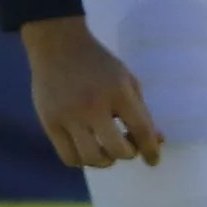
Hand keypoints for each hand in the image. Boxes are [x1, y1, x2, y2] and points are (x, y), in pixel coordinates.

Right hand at [19, 16, 163, 168]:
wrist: (58, 46)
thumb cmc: (98, 63)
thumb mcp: (127, 80)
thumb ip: (141, 112)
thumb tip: (156, 141)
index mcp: (118, 92)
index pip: (141, 130)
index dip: (151, 150)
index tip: (153, 160)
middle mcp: (93, 106)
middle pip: (116, 149)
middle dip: (128, 153)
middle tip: (128, 146)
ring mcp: (68, 117)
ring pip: (91, 158)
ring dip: (105, 160)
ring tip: (107, 150)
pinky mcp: (49, 123)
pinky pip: (69, 157)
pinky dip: (82, 160)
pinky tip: (88, 149)